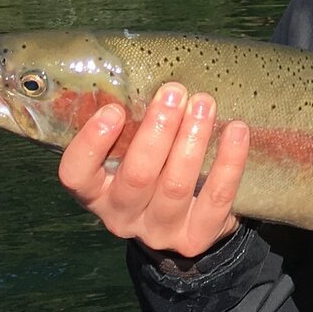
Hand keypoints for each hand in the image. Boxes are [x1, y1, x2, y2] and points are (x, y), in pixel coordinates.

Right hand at [58, 82, 248, 257]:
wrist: (187, 221)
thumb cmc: (153, 169)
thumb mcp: (129, 152)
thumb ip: (129, 127)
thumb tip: (144, 73)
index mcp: (95, 191)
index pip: (76, 174)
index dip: (91, 144)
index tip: (114, 110)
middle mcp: (122, 215)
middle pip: (136, 176)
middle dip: (157, 131)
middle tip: (173, 93)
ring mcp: (159, 230)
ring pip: (175, 186)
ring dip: (191, 140)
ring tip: (204, 104)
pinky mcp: (196, 238)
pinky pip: (216, 198)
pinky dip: (229, 162)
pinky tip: (236, 130)